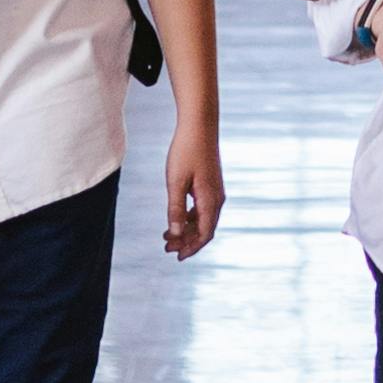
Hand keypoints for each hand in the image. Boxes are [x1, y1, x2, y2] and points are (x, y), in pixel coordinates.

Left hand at [164, 127, 225, 257]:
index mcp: (210, 200)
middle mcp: (217, 198)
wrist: (199, 125)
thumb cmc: (186, 151)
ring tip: (166, 236)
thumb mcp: (175, 182)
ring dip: (186, 230)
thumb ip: (174, 209)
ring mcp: (215, 191)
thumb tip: (174, 234)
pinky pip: (201, 208)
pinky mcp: (210, 184)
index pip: (204, 234)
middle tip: (166, 248)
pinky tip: (175, 218)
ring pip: (202, 219)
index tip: (177, 256)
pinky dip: (188, 217)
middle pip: (204, 229)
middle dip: (186, 241)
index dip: (191, 248)